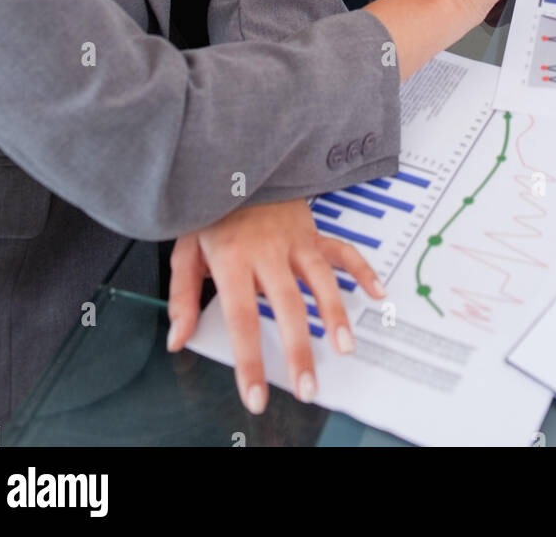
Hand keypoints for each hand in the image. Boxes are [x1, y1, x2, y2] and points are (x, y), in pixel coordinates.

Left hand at [166, 199, 385, 414]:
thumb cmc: (209, 206)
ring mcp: (293, 239)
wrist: (233, 159)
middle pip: (287, 306)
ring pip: (321, 280)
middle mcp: (266, 250)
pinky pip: (342, 251)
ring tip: (344, 347)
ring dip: (335, 315)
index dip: (250, 361)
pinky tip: (376, 292)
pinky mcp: (311, 231)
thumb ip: (182, 297)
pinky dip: (363, 271)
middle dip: (299, 351)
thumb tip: (179, 339)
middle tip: (307, 386)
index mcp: (232, 258)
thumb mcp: (184, 248)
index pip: (241, 319)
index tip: (256, 394)